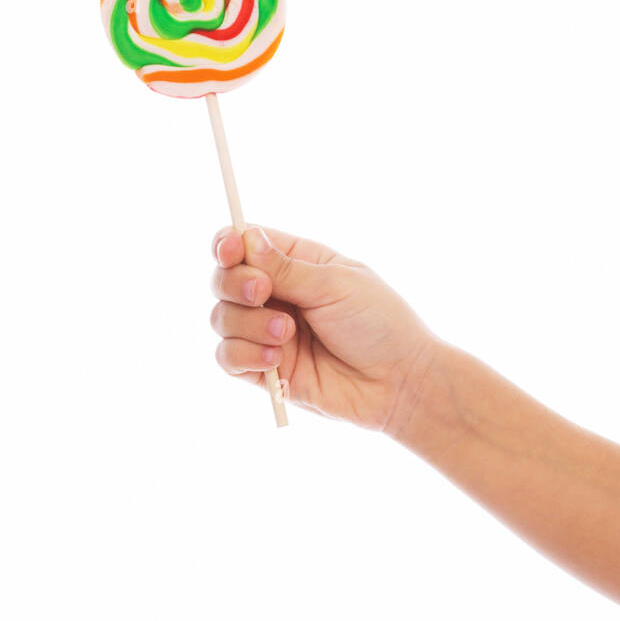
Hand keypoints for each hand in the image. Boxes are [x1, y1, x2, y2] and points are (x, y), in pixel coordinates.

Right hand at [211, 226, 439, 431]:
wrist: (398, 382)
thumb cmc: (380, 324)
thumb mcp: (336, 284)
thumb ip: (286, 268)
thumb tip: (243, 238)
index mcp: (296, 263)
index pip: (243, 244)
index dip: (227, 245)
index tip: (230, 252)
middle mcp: (277, 295)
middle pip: (223, 279)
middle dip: (235, 284)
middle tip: (263, 292)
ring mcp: (267, 333)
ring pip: (221, 318)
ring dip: (248, 323)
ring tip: (286, 333)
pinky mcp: (265, 370)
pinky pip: (227, 357)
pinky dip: (244, 354)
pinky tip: (276, 359)